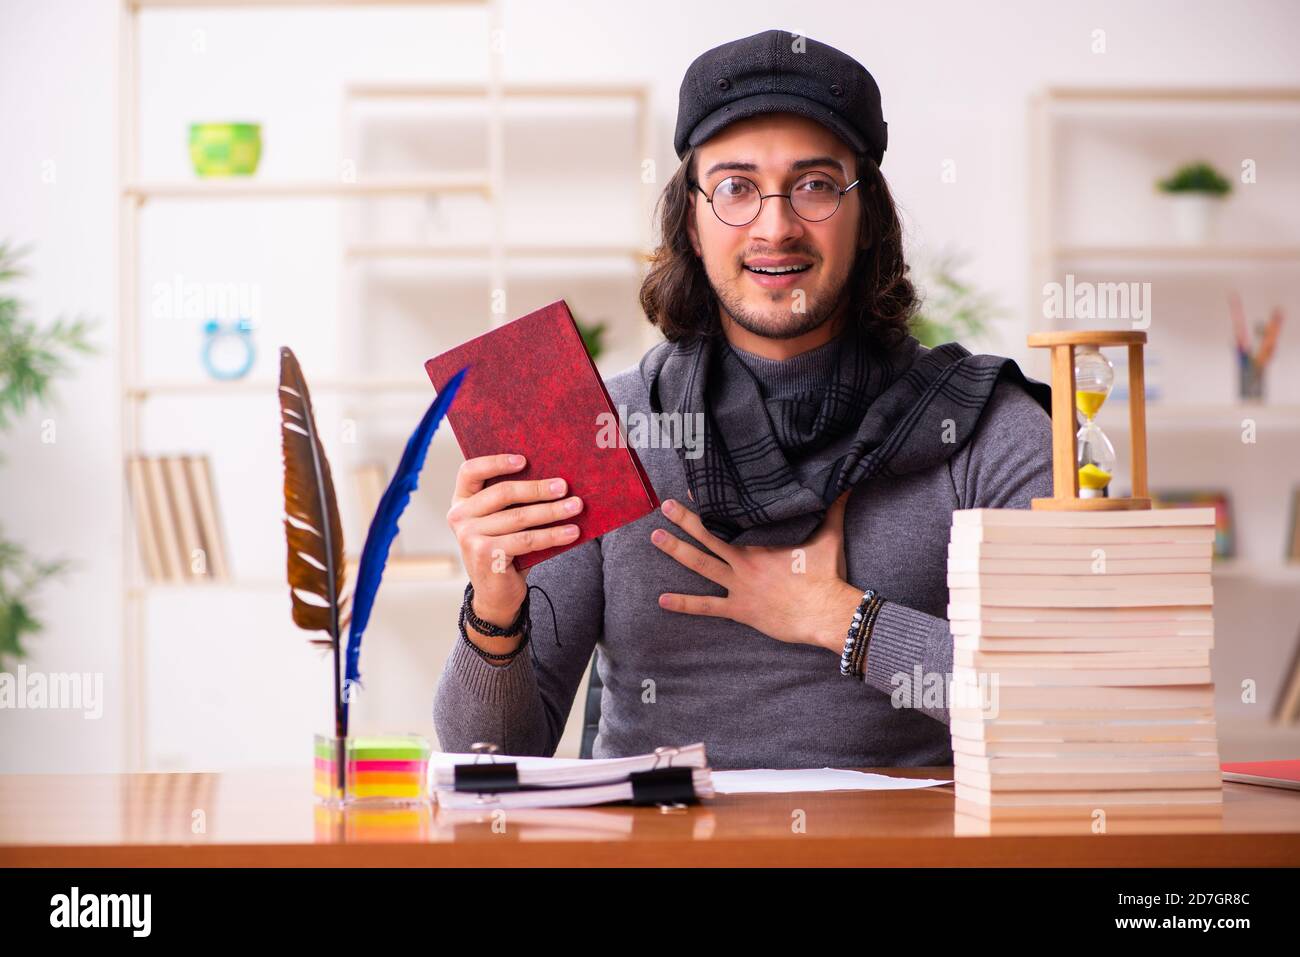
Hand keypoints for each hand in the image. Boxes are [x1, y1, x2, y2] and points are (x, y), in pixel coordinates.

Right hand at [447, 453, 582, 631]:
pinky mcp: (487, 556)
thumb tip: (556, 480)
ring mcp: (470, 537)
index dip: (495, 462)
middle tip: (564, 486)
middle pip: (503, 493)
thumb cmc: (505, 548)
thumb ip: (514, 502)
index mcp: (462, 501)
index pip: (470, 471)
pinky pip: (527, 540)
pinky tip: (572, 532)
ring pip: (519, 517)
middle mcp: (460, 517)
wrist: (496, 594)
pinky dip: (553, 535)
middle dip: (538, 489)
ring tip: (576, 507)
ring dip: (552, 511)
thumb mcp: (503, 521)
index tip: (525, 460)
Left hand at [651, 491, 862, 651]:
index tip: (692, 492)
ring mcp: (739, 586)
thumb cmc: (826, 575)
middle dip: (684, 521)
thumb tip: (846, 484)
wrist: (825, 612)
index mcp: (760, 544)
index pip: (729, 520)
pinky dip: (685, 603)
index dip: (710, 506)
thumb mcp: (830, 537)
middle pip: (707, 537)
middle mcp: (743, 562)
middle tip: (664, 507)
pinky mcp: (740, 610)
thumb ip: (834, 509)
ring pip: (701, 565)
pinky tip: (662, 599)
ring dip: (676, 551)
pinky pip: (708, 606)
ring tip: (655, 537)